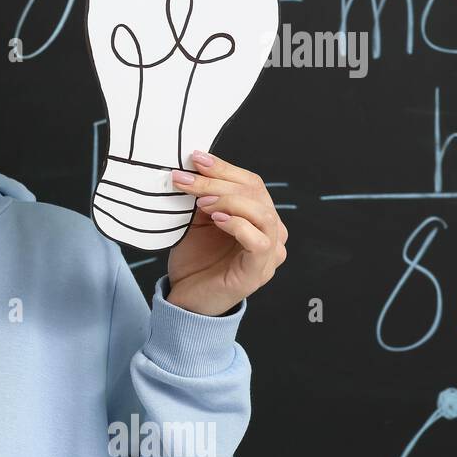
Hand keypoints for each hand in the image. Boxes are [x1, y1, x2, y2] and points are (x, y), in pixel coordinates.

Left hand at [165, 150, 286, 315]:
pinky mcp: (258, 272)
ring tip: (201, 201)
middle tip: (186, 178)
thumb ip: (203, 199)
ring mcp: (269, 253)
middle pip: (255, 195)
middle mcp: (271, 232)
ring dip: (229, 200)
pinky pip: (259, 242)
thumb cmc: (195, 260)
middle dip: (218, 182)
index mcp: (258, 217)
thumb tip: (193, 168)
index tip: (196, 158)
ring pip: (262, 214)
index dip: (225, 168)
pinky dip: (238, 225)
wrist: (186, 299)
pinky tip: (217, 219)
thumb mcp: (197, 222)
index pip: (251, 184)